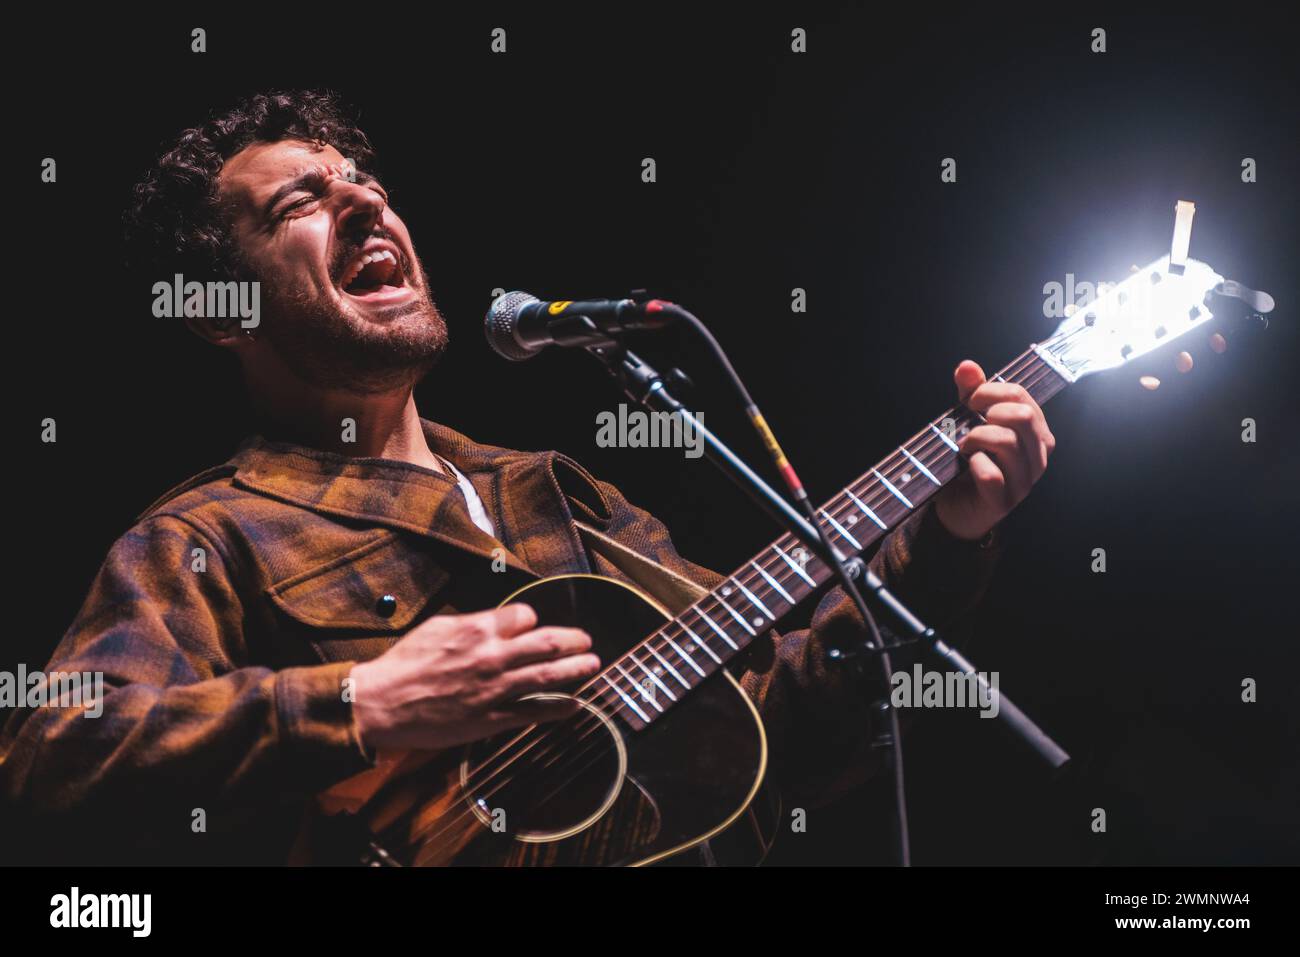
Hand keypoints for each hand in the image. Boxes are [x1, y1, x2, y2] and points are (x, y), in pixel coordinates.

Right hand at [349, 603, 600, 752]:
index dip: (534, 621)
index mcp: (478, 630)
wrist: (382, 703)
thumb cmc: (405, 664)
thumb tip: (496, 621)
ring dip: (576, 669)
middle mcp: (492, 656)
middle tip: (587, 641)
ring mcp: (494, 689)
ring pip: (547, 676)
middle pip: (547, 643)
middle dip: (573, 640)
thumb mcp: (438, 628)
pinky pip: (532, 712)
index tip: (535, 627)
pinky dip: (558, 708)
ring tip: (594, 664)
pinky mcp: (490, 719)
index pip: (525, 617)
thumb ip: (472, 624)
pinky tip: (575, 705)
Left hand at [932, 360, 1055, 540]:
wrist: (957, 507)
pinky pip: (991, 474)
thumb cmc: (970, 459)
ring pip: (1006, 443)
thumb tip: (967, 365)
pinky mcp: (1004, 502)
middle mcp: (1038, 456)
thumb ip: (971, 393)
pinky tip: (967, 466)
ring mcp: (1025, 481)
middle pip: (1021, 416)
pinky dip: (974, 464)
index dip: (990, 391)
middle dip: (988, 413)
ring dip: (976, 438)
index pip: (1021, 396)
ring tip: (964, 447)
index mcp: (1036, 432)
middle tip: (968, 423)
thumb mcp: (970, 421)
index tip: (970, 401)